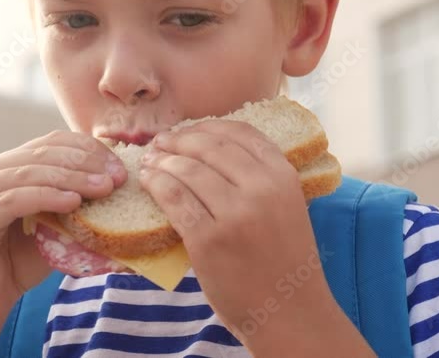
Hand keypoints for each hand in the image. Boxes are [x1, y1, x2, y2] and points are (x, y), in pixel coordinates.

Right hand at [0, 131, 125, 356]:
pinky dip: (46, 197)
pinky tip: (72, 203)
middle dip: (85, 163)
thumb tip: (117, 185)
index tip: (119, 168)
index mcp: (7, 166)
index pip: (52, 143)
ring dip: (72, 178)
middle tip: (117, 178)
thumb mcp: (55, 226)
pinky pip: (13, 199)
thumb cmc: (20, 263)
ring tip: (103, 189)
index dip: (88, 149)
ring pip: (30, 173)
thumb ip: (74, 202)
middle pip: (43, 153)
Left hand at [138, 120, 346, 352]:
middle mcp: (261, 189)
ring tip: (150, 162)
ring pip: (187, 170)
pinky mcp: (208, 239)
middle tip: (161, 142)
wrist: (289, 312)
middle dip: (179, 140)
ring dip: (162, 161)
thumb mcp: (286, 207)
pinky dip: (156, 185)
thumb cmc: (284, 260)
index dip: (207, 126)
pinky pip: (174, 199)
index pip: (240, 132)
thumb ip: (260, 178)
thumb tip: (211, 148)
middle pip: (209, 146)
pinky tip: (149, 182)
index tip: (188, 131)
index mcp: (283, 176)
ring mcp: (234, 214)